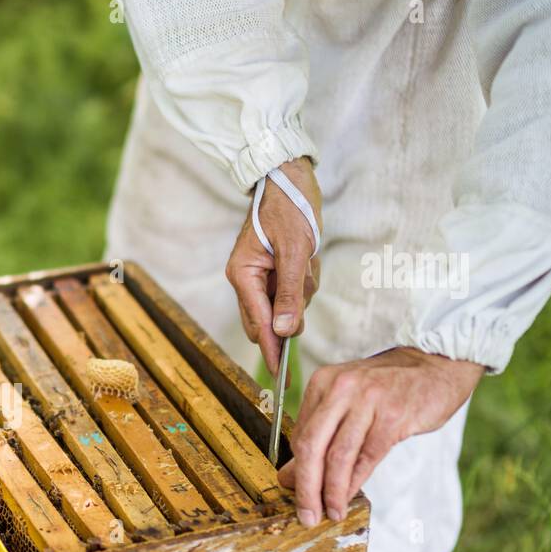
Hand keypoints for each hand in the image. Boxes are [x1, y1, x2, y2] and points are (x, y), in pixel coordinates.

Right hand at [225, 156, 321, 375]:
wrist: (289, 177)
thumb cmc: (289, 208)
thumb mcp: (295, 251)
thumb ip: (290, 293)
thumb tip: (286, 331)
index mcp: (242, 276)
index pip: (258, 323)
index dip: (271, 348)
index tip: (280, 374)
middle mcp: (246, 279)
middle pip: (270, 319)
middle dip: (293, 308)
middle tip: (305, 278)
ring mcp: (259, 276)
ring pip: (286, 305)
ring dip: (303, 288)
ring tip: (308, 257)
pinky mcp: (273, 270)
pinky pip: (293, 290)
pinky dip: (305, 278)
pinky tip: (307, 256)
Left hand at [279, 347, 484, 525]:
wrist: (436, 365)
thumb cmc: (389, 387)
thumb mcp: (348, 403)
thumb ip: (320, 436)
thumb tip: (289, 477)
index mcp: (323, 383)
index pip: (300, 435)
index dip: (296, 470)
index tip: (294, 493)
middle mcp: (342, 388)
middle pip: (312, 446)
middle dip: (306, 487)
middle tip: (306, 515)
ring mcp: (368, 400)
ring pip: (338, 455)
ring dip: (332, 491)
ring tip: (331, 512)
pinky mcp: (394, 416)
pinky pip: (367, 457)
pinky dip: (354, 482)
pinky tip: (349, 497)